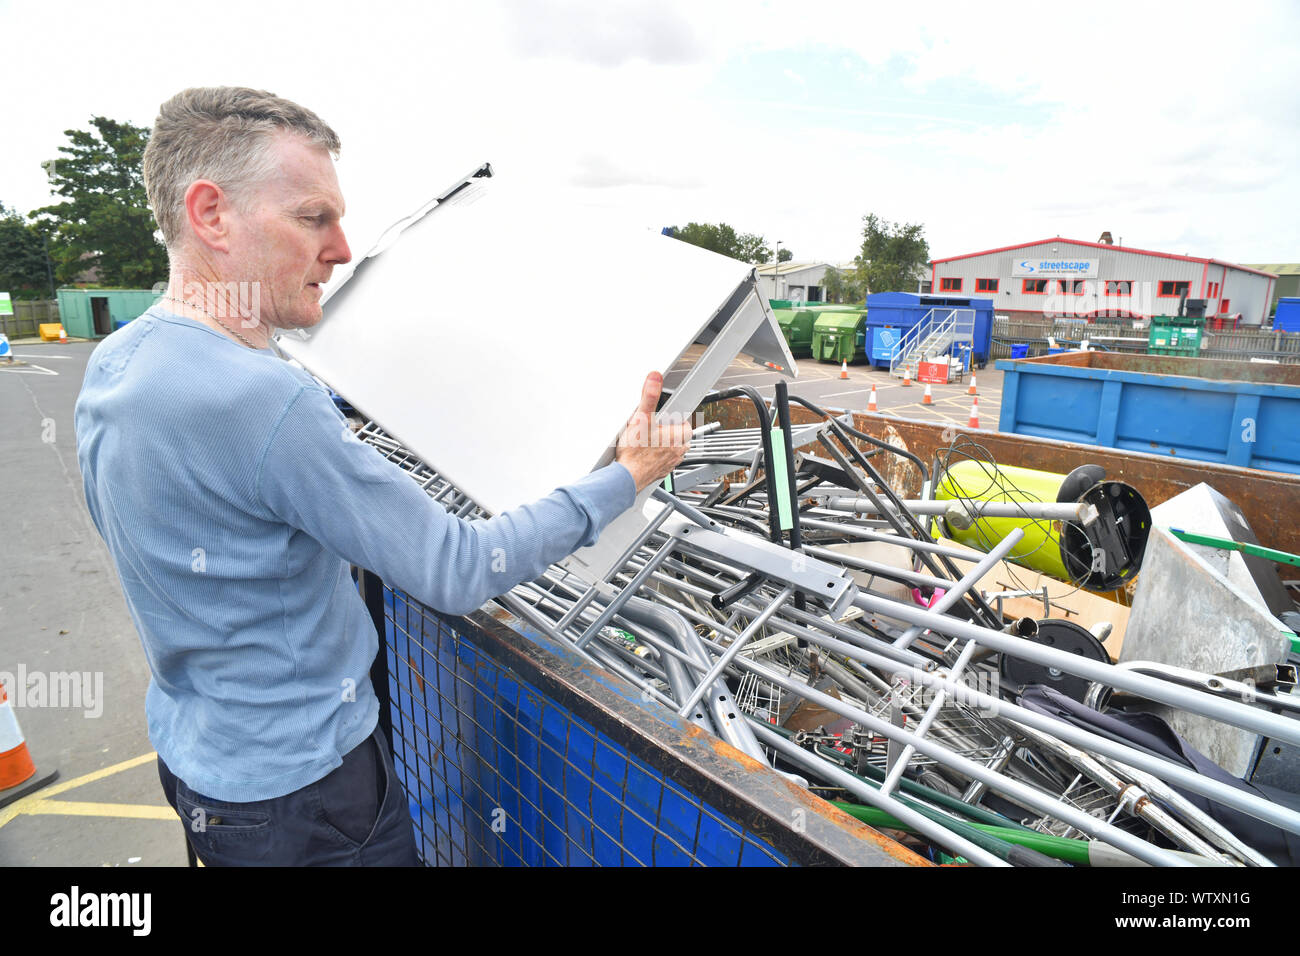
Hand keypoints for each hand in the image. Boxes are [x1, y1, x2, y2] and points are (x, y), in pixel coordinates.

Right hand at [616, 371, 692, 491]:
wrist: (627, 477)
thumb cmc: (636, 452)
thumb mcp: (642, 417)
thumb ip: (650, 396)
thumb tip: (655, 378)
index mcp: (682, 434)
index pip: (683, 416)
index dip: (669, 413)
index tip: (660, 415)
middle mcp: (681, 448)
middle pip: (674, 429)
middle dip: (662, 426)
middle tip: (647, 427)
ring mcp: (673, 460)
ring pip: (669, 443)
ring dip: (658, 440)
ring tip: (643, 439)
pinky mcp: (664, 468)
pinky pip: (662, 456)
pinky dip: (654, 453)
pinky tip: (642, 451)